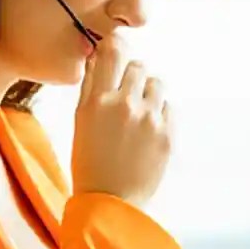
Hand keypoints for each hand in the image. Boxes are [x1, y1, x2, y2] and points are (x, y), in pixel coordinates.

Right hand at [71, 37, 172, 205]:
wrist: (111, 202)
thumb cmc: (90, 162)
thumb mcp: (80, 121)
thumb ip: (91, 87)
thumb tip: (99, 57)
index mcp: (99, 101)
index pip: (113, 51)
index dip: (115, 46)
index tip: (115, 51)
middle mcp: (126, 105)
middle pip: (139, 65)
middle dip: (132, 76)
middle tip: (126, 94)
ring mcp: (150, 120)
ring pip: (157, 84)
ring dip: (149, 93)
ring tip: (138, 114)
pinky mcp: (168, 134)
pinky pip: (169, 107)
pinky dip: (160, 113)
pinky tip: (147, 131)